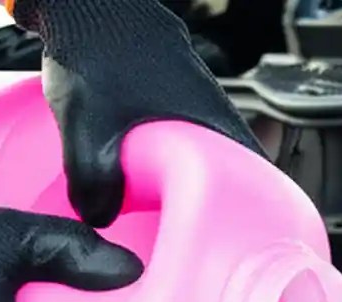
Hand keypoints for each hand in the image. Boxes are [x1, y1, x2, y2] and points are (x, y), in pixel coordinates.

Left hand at [9, 0, 264, 226]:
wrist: (83, 6)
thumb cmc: (97, 55)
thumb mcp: (89, 133)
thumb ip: (94, 185)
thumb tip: (100, 218)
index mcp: (213, 122)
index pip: (256, 175)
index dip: (259, 210)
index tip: (251, 238)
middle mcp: (211, 110)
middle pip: (231, 168)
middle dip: (220, 202)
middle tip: (205, 233)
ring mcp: (191, 98)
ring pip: (203, 151)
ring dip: (191, 180)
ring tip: (171, 210)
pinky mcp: (168, 91)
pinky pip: (180, 134)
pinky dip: (171, 157)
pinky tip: (142, 170)